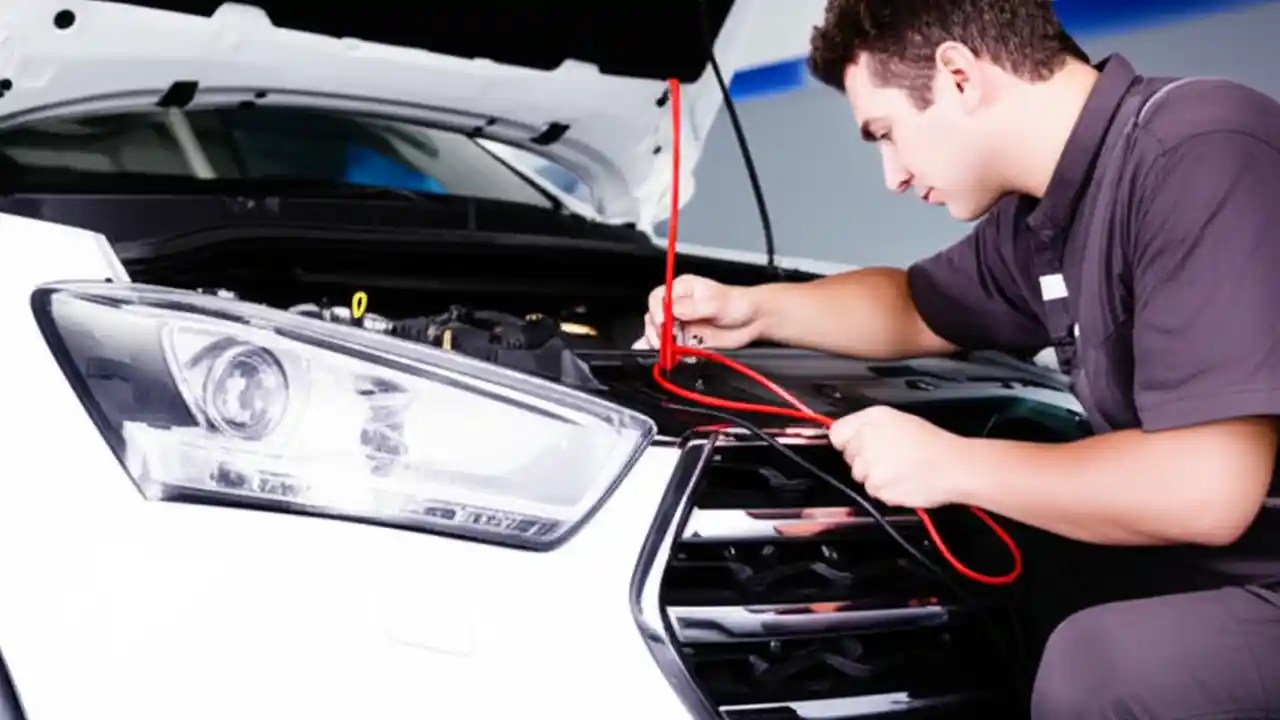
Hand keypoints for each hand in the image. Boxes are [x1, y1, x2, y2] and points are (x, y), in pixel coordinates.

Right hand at [633, 274, 762, 349]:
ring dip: (657, 342)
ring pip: (658, 333)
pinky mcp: (685, 340)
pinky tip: (658, 356)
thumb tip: (673, 310)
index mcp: (682, 289)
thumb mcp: (717, 303)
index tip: (662, 322)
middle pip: (654, 316)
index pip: (658, 297)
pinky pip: (668, 346)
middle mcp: (678, 306)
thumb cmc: (738, 304)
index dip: (657, 310)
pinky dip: (661, 352)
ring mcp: (680, 324)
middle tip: (664, 340)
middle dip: (655, 330)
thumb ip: (694, 307)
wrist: (753, 321)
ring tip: (663, 350)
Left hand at [828, 406, 965, 508]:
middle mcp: (866, 440)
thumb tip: (847, 436)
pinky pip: (873, 492)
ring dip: (875, 475)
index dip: (846, 441)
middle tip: (889, 456)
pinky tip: (903, 479)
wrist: (954, 466)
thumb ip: (868, 426)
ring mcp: (870, 466)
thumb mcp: (898, 419)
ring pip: (860, 476)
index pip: (837, 433)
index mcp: (872, 419)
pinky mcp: (878, 488)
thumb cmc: (933, 443)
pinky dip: (885, 489)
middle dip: (863, 458)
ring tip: (899, 468)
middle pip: (848, 456)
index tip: (855, 445)